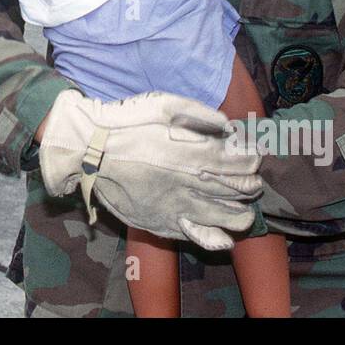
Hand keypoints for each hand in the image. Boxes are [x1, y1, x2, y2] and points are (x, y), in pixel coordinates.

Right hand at [38, 90, 262, 249]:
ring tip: (246, 212)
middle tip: (255, 183)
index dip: (253, 161)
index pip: (239, 163)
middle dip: (251, 186)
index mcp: (194, 153)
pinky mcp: (161, 221)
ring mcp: (176, 205)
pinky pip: (195, 236)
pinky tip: (226, 238)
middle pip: (235, 191)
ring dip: (241, 215)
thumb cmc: (127, 123)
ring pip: (222, 218)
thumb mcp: (165, 105)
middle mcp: (190, 183)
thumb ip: (201, 115)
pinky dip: (216, 238)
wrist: (89, 150)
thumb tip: (228, 127)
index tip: (255, 157)